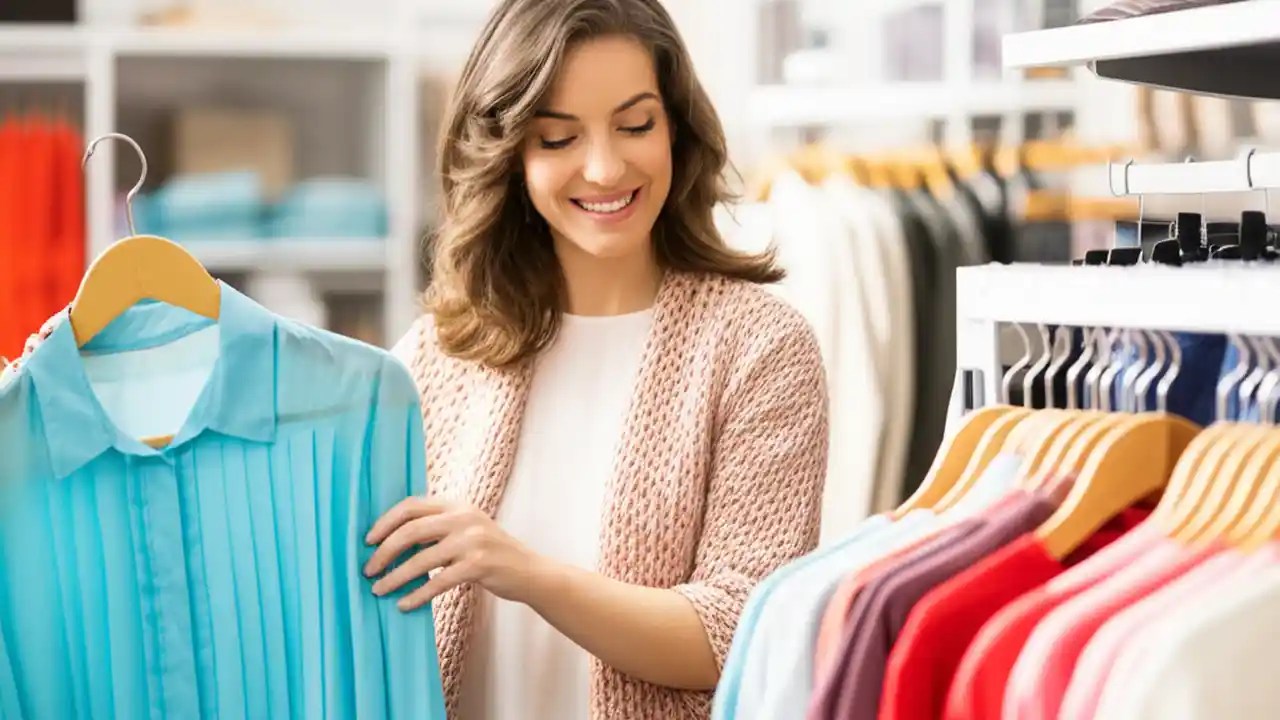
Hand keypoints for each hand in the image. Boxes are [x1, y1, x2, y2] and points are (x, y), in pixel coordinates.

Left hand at [363, 497, 547, 611]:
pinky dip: (417, 594)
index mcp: (457, 504)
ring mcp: (473, 540)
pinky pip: (438, 581)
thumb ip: (436, 529)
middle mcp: (464, 517)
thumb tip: (390, 543)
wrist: (529, 572)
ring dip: (395, 577)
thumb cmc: (491, 554)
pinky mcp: (478, 565)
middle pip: (411, 530)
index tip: (367, 541)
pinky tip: (404, 604)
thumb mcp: (466, 531)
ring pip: (421, 559)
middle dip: (384, 552)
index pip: (411, 506)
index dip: (385, 522)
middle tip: (368, 570)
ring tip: (379, 590)